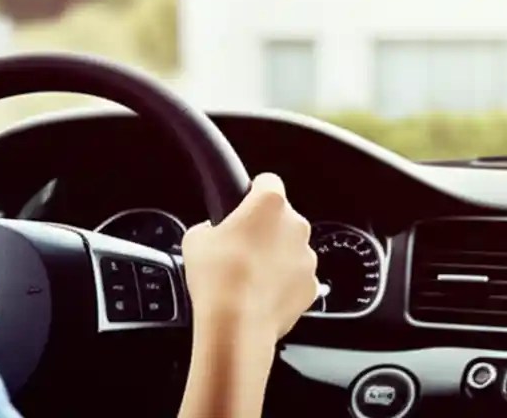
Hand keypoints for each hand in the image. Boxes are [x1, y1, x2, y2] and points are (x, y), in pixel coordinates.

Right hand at [181, 172, 317, 337]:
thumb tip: (213, 233)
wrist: (236, 325)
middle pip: (282, 218)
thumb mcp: (196, 239)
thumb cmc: (217, 278)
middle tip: (239, 248)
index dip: (253, 192)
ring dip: (275, 257)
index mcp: (270, 203)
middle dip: (264, 229)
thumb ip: (211, 226)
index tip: (244, 204)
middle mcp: (296, 225)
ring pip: (290, 249)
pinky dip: (283, 284)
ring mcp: (307, 256)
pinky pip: (296, 277)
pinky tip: (259, 295)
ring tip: (247, 276)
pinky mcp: (311, 285)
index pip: (267, 181)